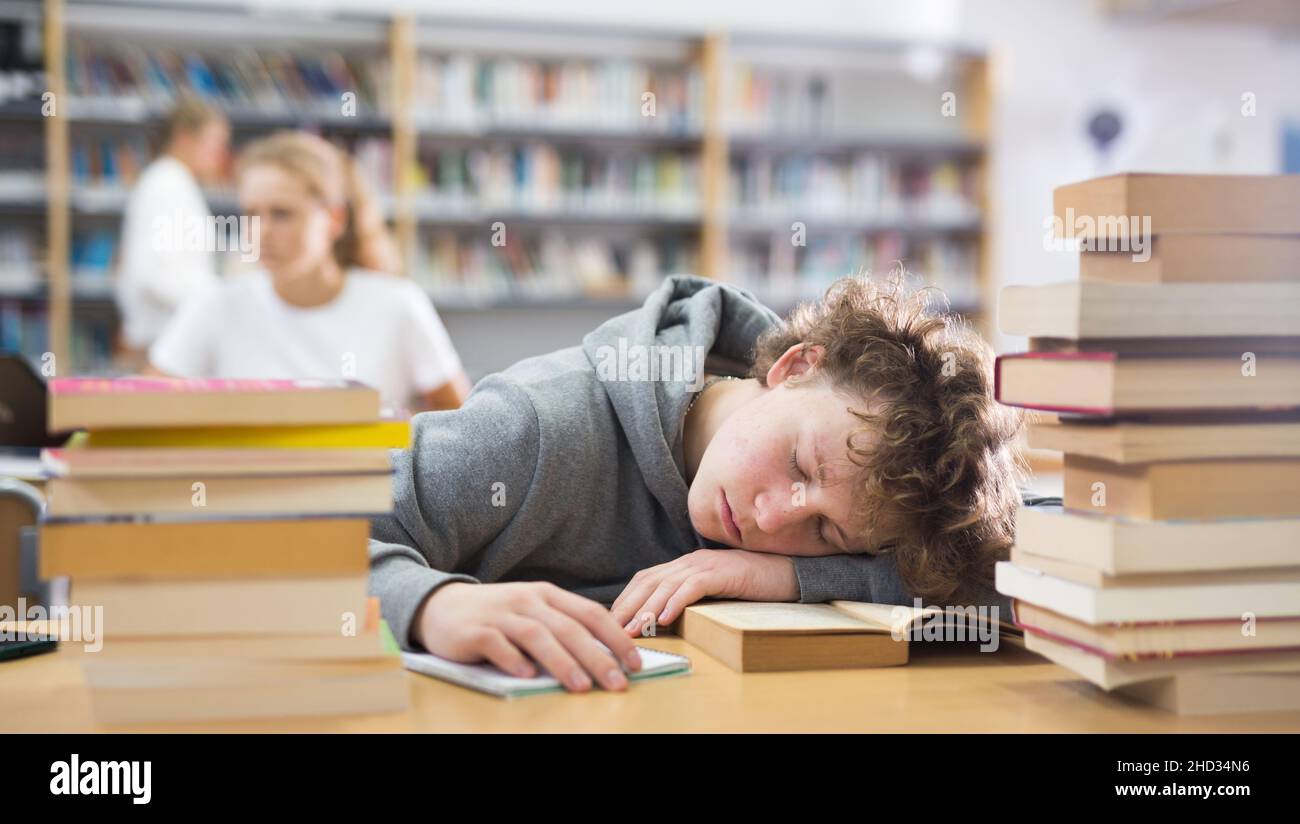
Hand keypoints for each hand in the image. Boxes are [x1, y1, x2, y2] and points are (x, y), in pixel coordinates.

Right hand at [412, 581, 642, 692]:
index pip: (590, 613)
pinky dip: (514, 659)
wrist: (439, 605)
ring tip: (582, 686)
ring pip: (538, 636)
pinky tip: (528, 676)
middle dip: (598, 657)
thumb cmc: (496, 614)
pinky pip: (498, 644)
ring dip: (563, 662)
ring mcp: (501, 614)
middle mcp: (527, 600)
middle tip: (617, 683)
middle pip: (569, 628)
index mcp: (547, 594)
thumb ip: (561, 628)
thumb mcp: (531, 611)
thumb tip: (603, 659)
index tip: (636, 663)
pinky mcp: (475, 630)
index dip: (616, 638)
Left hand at [610, 548, 798, 636]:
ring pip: (666, 585)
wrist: (789, 572)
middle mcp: (691, 561)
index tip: (610, 621)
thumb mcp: (716, 591)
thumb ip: (692, 596)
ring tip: (631, 631)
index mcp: (687, 564)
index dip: (627, 599)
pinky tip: (663, 619)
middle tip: (612, 630)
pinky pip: (693, 587)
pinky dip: (675, 603)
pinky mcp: (723, 573)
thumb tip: (664, 620)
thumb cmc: (753, 586)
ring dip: (646, 609)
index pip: (647, 578)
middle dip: (628, 606)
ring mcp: (707, 564)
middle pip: (649, 581)